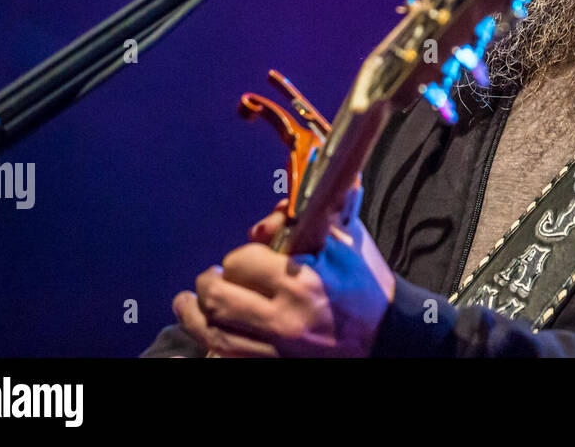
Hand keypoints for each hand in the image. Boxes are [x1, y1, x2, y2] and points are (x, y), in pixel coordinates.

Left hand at [173, 199, 396, 356]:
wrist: (389, 336)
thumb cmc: (368, 286)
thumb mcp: (346, 242)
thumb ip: (312, 218)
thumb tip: (278, 209)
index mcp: (302, 281)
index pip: (242, 262)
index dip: (239, 256)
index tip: (247, 254)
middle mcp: (284, 318)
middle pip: (218, 299)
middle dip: (207, 284)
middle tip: (209, 277)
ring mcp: (277, 348)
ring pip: (213, 332)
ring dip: (193, 314)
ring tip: (186, 301)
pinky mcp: (275, 364)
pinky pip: (226, 356)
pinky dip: (209, 343)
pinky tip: (201, 330)